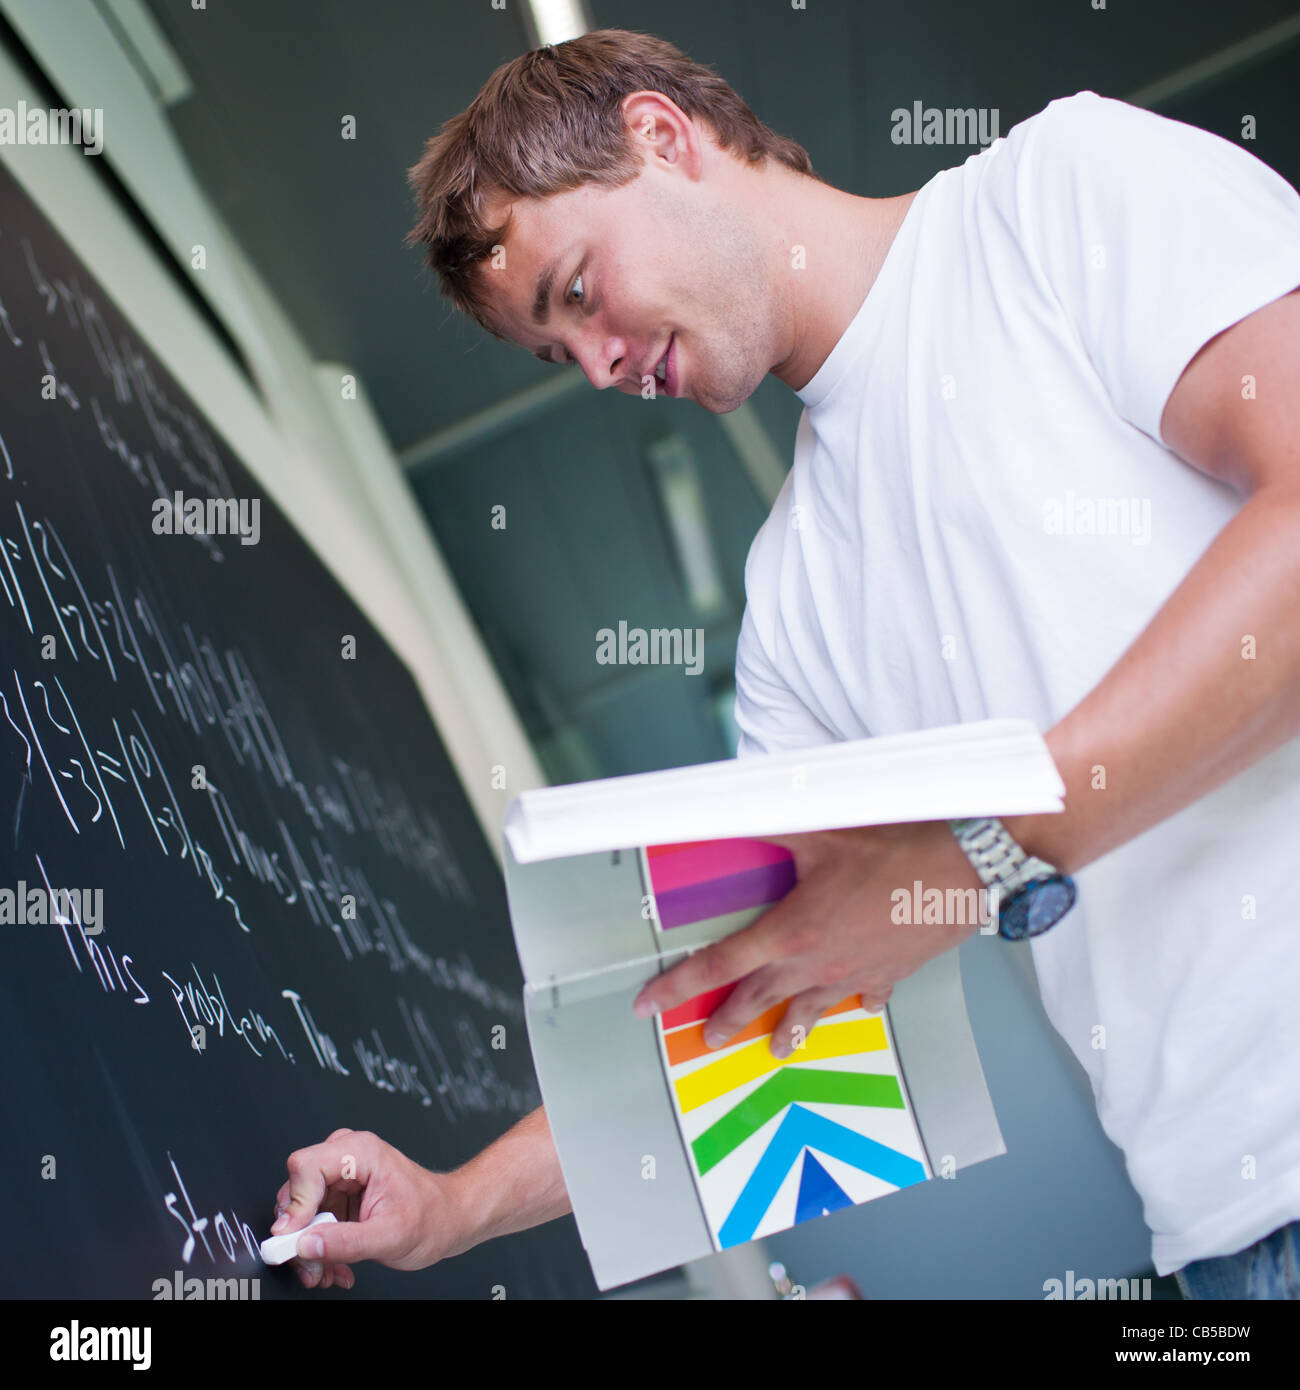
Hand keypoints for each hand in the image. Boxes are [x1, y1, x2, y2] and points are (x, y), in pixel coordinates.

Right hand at [270, 1128, 464, 1289]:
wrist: (449, 1219)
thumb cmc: (433, 1217)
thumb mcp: (391, 1236)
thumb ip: (346, 1242)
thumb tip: (305, 1245)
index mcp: (360, 1152)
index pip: (306, 1166)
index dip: (295, 1205)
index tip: (295, 1239)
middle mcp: (347, 1158)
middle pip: (296, 1191)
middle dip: (299, 1235)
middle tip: (312, 1267)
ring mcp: (341, 1178)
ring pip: (299, 1212)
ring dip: (308, 1248)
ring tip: (327, 1271)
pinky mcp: (339, 1197)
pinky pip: (311, 1222)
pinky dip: (318, 1248)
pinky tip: (335, 1265)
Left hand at [632, 820, 983, 1054]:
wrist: (962, 871)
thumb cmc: (892, 849)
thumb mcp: (820, 830)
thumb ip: (771, 824)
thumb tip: (729, 808)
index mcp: (790, 933)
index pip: (718, 965)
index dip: (677, 987)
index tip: (647, 1006)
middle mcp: (815, 964)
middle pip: (758, 1000)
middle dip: (727, 1020)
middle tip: (706, 1039)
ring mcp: (853, 976)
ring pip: (809, 1011)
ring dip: (787, 1030)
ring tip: (775, 1048)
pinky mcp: (888, 975)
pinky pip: (864, 998)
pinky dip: (854, 1004)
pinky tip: (856, 1009)